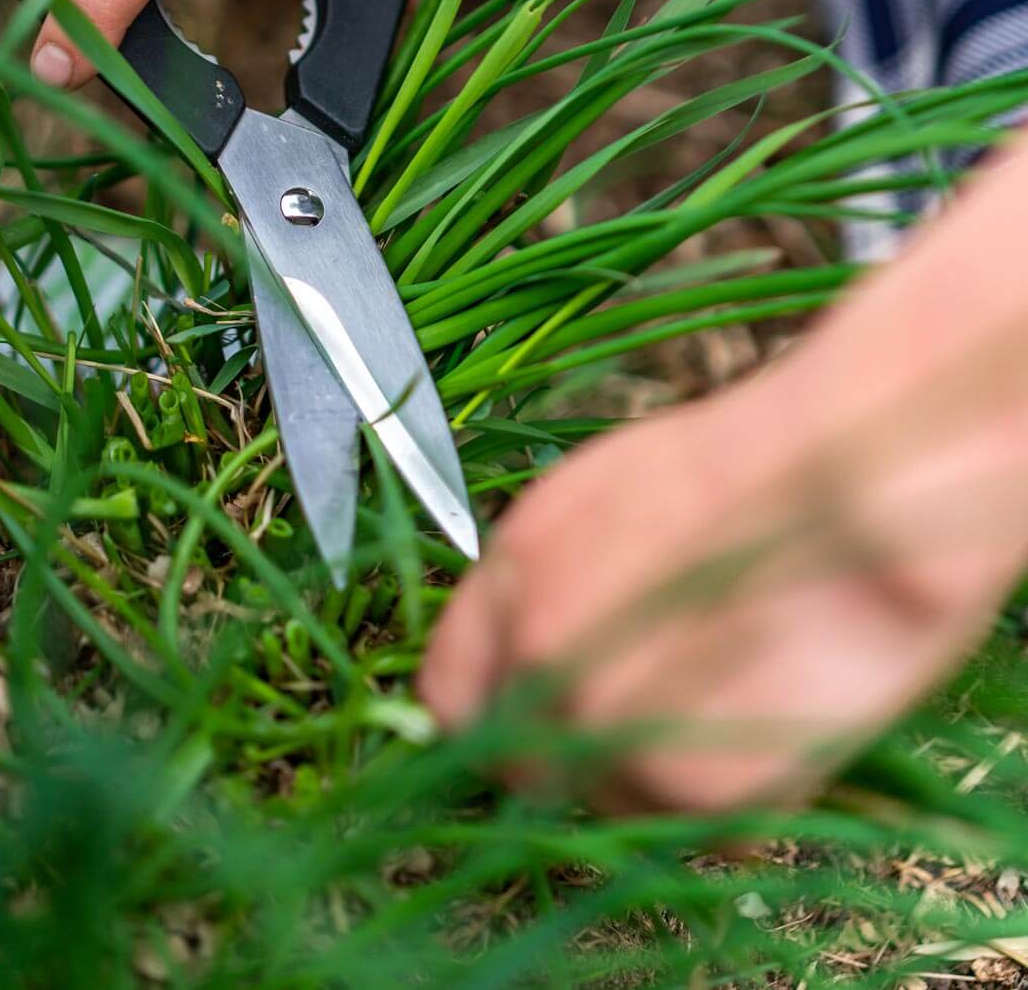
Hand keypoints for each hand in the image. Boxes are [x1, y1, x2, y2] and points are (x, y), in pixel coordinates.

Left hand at [420, 350, 1027, 812]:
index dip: (491, 710)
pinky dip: (728, 789)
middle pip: (521, 762)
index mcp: (512, 579)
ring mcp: (607, 729)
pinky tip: (767, 713)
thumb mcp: (598, 499)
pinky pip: (688, 819)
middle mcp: (538, 661)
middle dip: (577, 743)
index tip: (528, 712)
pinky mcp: (689, 787)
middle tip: (658, 697)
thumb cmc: (738, 473)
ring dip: (656, 764)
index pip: (449, 697)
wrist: (845, 490)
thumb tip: (510, 658)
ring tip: (732, 688)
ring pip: (609, 794)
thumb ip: (535, 587)